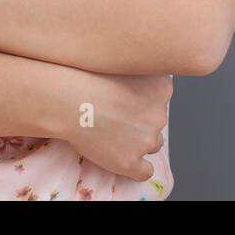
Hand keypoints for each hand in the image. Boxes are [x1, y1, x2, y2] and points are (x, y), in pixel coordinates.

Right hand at [56, 70, 173, 181]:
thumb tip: (139, 82)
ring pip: (153, 144)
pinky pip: (144, 172)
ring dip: (139, 141)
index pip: (162, 97)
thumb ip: (141, 71)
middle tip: (116, 115)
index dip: (144, 98)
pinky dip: (136, 168)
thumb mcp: (126, 62)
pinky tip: (122, 159)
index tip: (126, 97)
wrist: (72, 100)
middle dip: (141, 120)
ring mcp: (147, 140)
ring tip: (114, 133)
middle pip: (157, 120)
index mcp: (162, 87)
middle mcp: (160, 114)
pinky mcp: (131, 162)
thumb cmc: (91, 76)